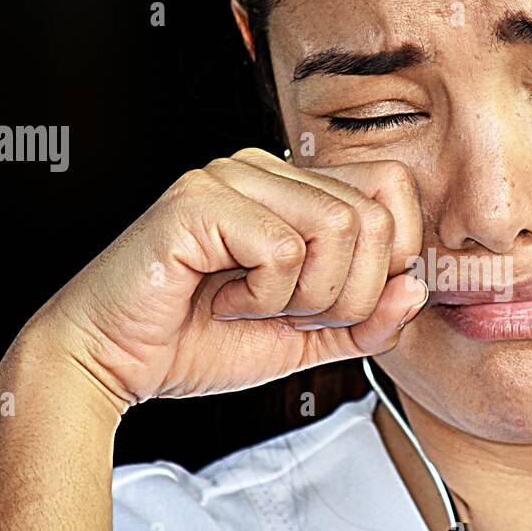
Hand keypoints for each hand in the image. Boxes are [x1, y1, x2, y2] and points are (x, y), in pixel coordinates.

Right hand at [27, 148, 427, 409]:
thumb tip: (417, 286)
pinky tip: (225, 301)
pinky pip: (284, 250)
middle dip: (349, 293)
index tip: (339, 306)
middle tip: (291, 315)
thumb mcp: (308, 338)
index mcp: (295, 188)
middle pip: (375, 215)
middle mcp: (266, 169)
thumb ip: (369, 318)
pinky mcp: (200, 201)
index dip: (389, 261)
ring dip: (308, 296)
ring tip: (256, 307)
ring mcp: (230, 177)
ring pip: (339, 227)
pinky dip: (265, 298)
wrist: (114, 362)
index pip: (393, 190)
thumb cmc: (196, 340)